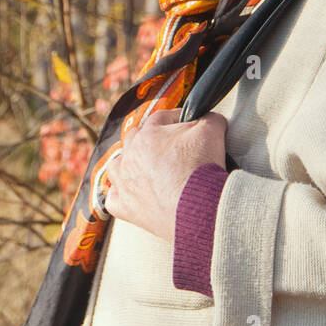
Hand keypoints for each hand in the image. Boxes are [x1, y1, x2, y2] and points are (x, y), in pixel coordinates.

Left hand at [103, 109, 226, 243]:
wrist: (199, 208)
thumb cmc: (202, 168)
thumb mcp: (212, 131)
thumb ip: (207, 118)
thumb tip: (205, 117)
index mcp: (148, 134)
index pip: (161, 119)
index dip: (177, 120)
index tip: (189, 126)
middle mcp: (130, 155)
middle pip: (136, 139)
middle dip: (153, 140)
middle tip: (172, 149)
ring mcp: (124, 182)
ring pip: (117, 165)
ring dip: (130, 165)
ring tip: (147, 170)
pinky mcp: (124, 207)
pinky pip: (113, 198)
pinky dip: (121, 196)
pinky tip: (132, 196)